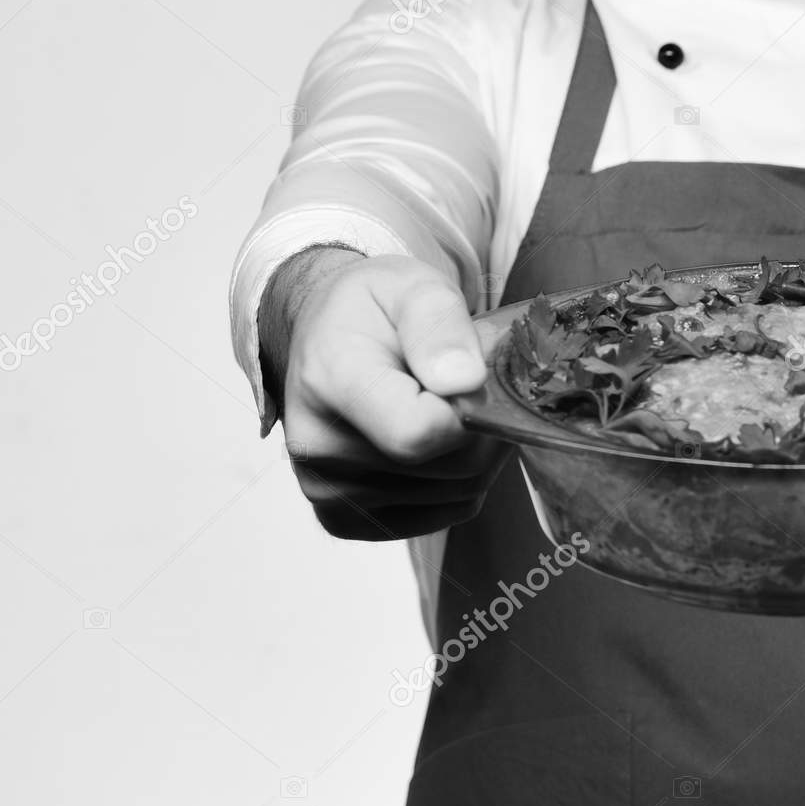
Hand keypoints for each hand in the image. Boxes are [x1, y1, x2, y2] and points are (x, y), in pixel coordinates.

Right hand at [263, 250, 506, 539]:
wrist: (325, 336)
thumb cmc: (372, 310)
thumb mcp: (412, 286)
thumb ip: (439, 325)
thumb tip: (464, 381)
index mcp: (329, 379)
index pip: (419, 432)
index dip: (467, 407)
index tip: (467, 374)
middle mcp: (318, 446)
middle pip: (453, 465)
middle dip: (485, 425)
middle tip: (472, 384)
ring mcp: (329, 490)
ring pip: (461, 492)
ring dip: (480, 451)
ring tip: (452, 407)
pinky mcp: (348, 519)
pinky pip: (447, 512)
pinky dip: (463, 480)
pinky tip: (440, 441)